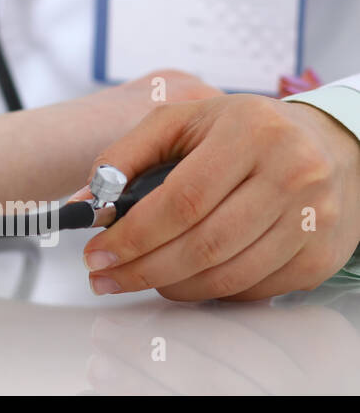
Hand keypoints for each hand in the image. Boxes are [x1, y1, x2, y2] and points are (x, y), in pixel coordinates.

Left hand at [80, 94, 359, 300]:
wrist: (326, 143)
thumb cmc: (242, 130)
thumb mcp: (180, 121)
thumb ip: (126, 155)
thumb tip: (87, 200)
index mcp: (250, 133)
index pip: (182, 200)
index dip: (134, 235)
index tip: (97, 253)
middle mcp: (291, 175)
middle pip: (204, 244)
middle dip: (143, 268)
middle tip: (104, 276)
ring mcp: (312, 219)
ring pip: (229, 275)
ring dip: (172, 286)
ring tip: (136, 279)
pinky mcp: (320, 256)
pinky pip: (254, 289)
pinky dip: (210, 291)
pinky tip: (181, 280)